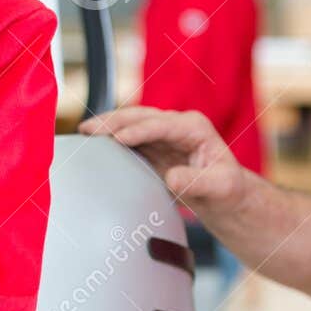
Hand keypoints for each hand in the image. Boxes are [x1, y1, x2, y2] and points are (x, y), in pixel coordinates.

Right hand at [80, 106, 246, 207]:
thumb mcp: (220, 187)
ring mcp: (162, 133)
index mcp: (194, 127)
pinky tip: (91, 141)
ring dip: (107, 125)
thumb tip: (171, 178)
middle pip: (141, 116)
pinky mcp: (152, 145)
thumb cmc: (226, 188)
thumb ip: (198, 181)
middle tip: (89, 129)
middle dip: (114, 121)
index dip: (140, 131)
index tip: (119, 138)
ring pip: (130, 122)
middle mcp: (177, 124)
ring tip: (84, 131)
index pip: (162, 124)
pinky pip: (127, 136)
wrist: (223, 193)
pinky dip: (109, 137)